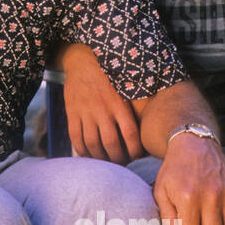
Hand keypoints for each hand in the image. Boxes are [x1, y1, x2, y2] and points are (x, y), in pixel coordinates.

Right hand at [60, 43, 142, 162]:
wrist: (83, 60)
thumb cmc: (110, 76)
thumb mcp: (126, 87)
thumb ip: (136, 106)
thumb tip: (152, 125)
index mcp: (119, 104)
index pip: (130, 135)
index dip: (135, 151)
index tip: (137, 158)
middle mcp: (103, 109)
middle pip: (111, 144)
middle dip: (117, 160)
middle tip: (121, 165)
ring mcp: (86, 112)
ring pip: (92, 143)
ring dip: (99, 158)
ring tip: (105, 163)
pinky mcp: (72, 112)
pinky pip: (75, 137)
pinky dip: (81, 150)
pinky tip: (87, 155)